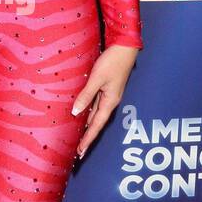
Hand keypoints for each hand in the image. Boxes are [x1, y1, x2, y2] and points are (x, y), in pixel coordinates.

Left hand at [71, 44, 138, 158]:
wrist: (125, 48)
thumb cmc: (112, 62)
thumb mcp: (97, 79)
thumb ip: (86, 95)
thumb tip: (76, 113)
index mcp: (109, 102)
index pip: (96, 126)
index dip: (88, 139)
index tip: (80, 152)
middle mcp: (109, 102)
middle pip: (96, 123)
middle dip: (88, 137)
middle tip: (78, 151)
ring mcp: (108, 95)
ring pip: (95, 115)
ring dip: (87, 126)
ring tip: (78, 137)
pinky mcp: (106, 88)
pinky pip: (95, 104)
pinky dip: (88, 112)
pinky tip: (81, 115)